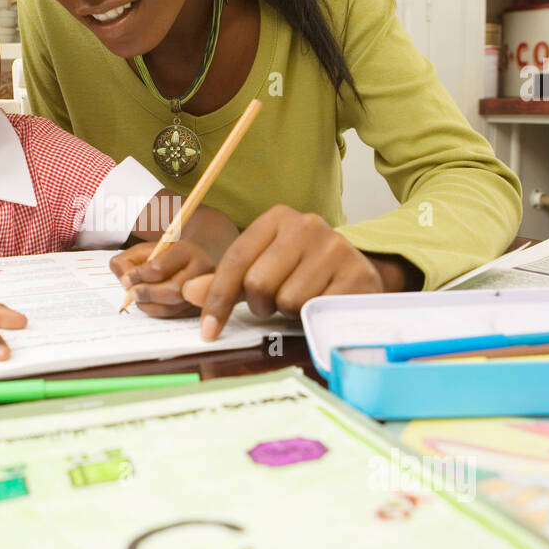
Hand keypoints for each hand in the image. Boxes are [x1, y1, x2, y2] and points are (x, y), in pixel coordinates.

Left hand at [110, 240, 217, 317]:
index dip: (139, 275)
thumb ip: (128, 260)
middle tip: (132, 292)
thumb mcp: (146, 249)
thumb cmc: (168, 255)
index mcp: (187, 250)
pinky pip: (177, 316)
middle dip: (147, 293)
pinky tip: (150, 304)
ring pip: (175, 307)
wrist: (198, 258)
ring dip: (150, 305)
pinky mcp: (201, 306)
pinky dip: (158, 312)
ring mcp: (204, 291)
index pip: (160, 267)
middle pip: (174, 290)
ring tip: (138, 298)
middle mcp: (201, 271)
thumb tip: (124, 278)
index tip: (128, 278)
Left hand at [180, 205, 388, 337]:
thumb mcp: (263, 271)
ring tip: (301, 301)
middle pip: (258, 282)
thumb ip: (226, 283)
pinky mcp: (356, 275)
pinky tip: (320, 305)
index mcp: (278, 218)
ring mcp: (335, 248)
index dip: (217, 299)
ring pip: (286, 300)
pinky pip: (315, 310)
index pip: (235, 259)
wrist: (360, 277)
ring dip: (288, 312)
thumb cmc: (304, 274)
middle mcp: (307, 225)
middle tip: (275, 302)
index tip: (208, 330)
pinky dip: (312, 318)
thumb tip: (187, 292)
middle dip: (261, 304)